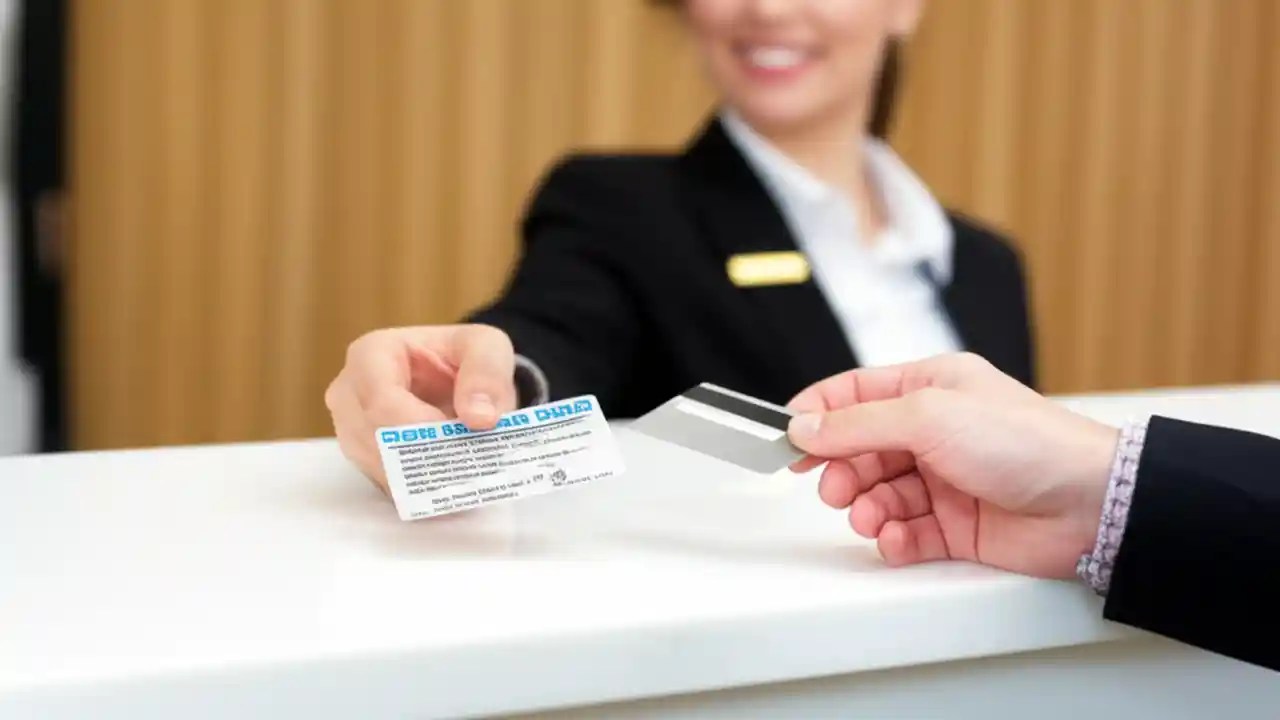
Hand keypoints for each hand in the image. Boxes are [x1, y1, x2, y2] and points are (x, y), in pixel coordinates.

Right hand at [325, 325, 517, 491]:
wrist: (458, 378)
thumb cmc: (463, 355)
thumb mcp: (487, 346)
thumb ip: (488, 372)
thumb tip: (479, 417)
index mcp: (370, 355)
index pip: (379, 400)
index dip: (417, 427)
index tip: (458, 437)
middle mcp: (348, 394)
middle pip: (376, 441)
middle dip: (425, 456)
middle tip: (469, 463)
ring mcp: (351, 431)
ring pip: (380, 469)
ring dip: (425, 477)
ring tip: (465, 473)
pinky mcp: (365, 460)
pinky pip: (388, 484)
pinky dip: (422, 489)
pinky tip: (450, 483)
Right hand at [786, 353, 1118, 578]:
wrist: (1087, 503)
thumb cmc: (1026, 441)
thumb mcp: (928, 416)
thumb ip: (858, 423)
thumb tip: (805, 426)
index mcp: (929, 388)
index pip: (854, 394)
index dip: (817, 415)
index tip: (786, 439)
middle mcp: (935, 431)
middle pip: (860, 449)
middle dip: (841, 470)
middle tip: (835, 489)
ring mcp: (945, 478)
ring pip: (879, 494)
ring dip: (866, 508)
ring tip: (871, 518)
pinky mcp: (956, 524)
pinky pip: (905, 532)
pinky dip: (893, 538)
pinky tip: (896, 539)